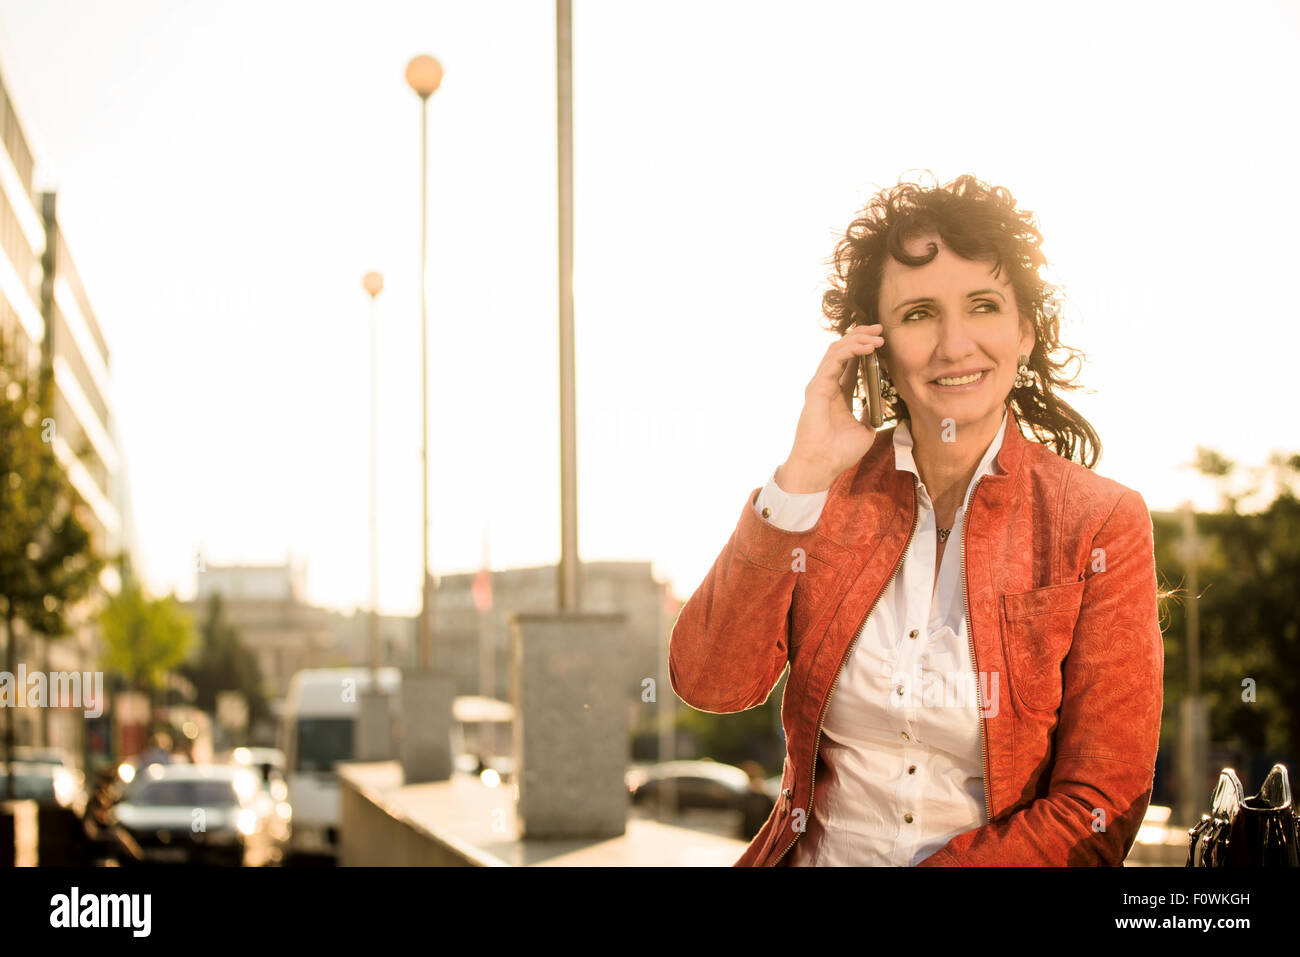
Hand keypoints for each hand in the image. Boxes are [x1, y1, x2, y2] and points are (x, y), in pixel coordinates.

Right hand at [775, 324, 884, 492]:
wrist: (823, 465)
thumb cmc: (839, 453)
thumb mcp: (864, 430)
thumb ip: (869, 413)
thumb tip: (878, 403)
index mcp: (838, 393)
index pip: (850, 362)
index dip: (865, 348)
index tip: (882, 340)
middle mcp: (827, 385)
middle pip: (843, 350)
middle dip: (861, 336)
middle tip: (880, 330)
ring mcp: (820, 385)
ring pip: (836, 350)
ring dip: (858, 339)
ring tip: (876, 337)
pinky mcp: (816, 387)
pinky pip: (834, 360)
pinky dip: (850, 350)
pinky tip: (866, 348)